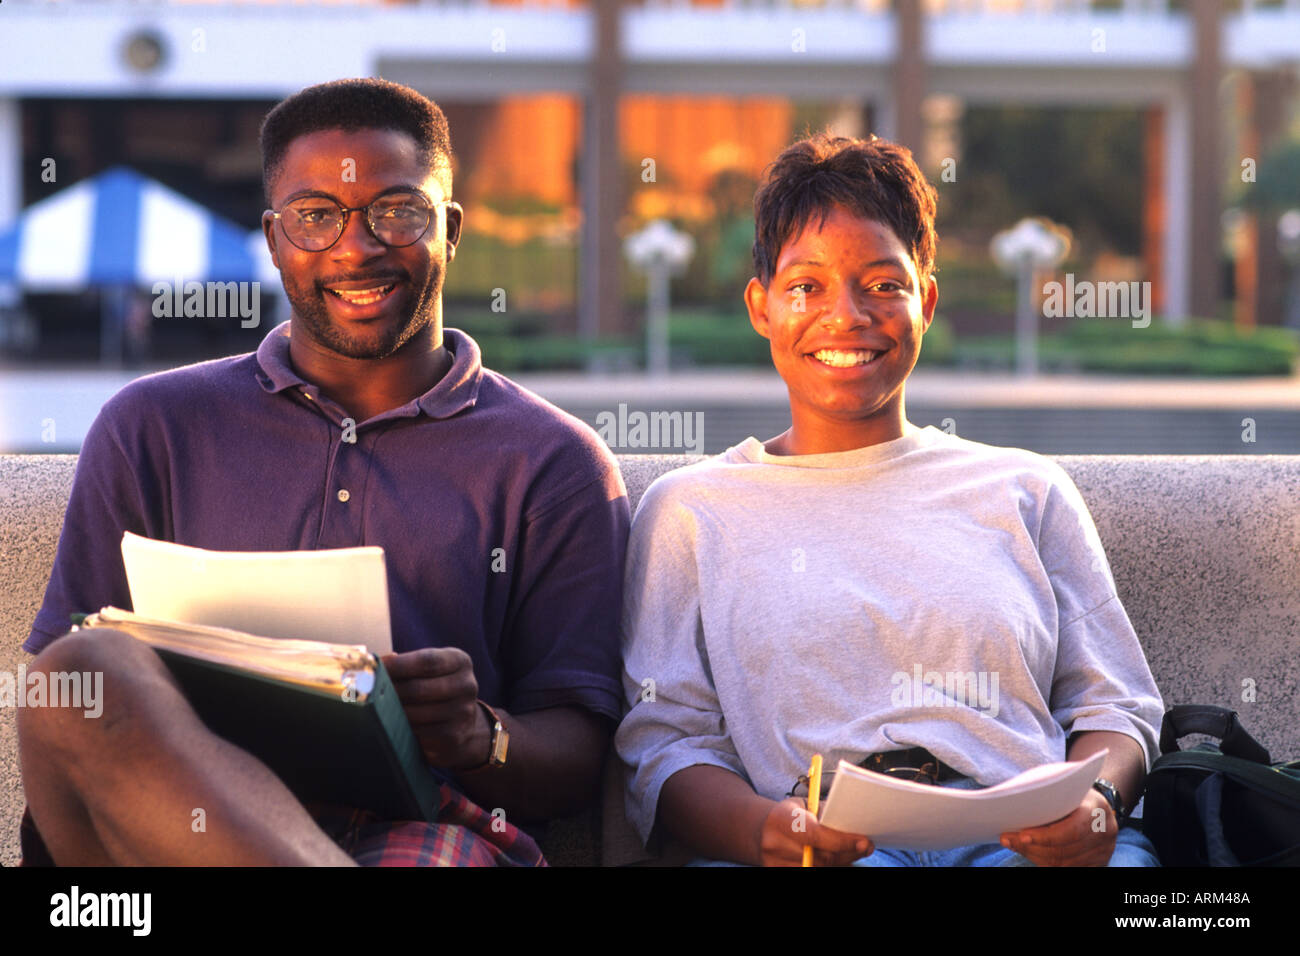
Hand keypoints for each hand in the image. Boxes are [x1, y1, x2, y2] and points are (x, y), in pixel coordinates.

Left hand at [382, 648, 489, 770]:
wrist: (462, 723)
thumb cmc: (434, 689)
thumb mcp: (428, 670)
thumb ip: (405, 664)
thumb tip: (376, 663)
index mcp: (460, 662)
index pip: (427, 661)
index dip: (398, 665)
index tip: (375, 668)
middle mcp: (467, 686)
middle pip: (419, 689)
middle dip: (389, 691)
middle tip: (367, 693)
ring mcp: (463, 713)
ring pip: (415, 714)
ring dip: (392, 713)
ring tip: (376, 709)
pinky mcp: (454, 737)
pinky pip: (419, 734)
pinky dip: (403, 730)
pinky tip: (394, 726)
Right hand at [756, 797, 873, 866]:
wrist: (760, 831)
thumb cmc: (789, 815)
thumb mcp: (804, 806)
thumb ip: (826, 813)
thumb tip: (856, 826)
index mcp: (780, 819)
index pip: (815, 834)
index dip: (842, 840)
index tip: (864, 841)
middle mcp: (774, 844)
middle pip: (822, 857)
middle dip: (848, 853)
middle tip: (865, 846)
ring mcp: (774, 863)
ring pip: (820, 869)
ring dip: (840, 862)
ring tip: (850, 851)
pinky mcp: (777, 873)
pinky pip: (810, 873)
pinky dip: (827, 867)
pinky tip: (835, 859)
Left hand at [1000, 788, 1116, 865]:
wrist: (1100, 804)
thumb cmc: (1075, 792)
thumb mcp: (1066, 787)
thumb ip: (1048, 797)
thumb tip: (1015, 811)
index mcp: (1097, 810)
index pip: (1071, 830)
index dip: (1045, 836)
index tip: (1021, 835)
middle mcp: (1105, 833)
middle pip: (1064, 850)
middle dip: (1032, 847)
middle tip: (1007, 840)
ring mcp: (1103, 851)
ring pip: (1063, 863)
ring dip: (1034, 856)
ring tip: (1015, 845)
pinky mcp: (1098, 863)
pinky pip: (1068, 868)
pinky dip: (1046, 862)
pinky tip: (1030, 852)